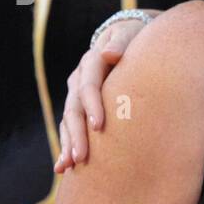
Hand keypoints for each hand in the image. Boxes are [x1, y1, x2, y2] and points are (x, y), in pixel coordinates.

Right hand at [54, 13, 158, 170]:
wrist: (133, 39)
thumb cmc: (139, 38)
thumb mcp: (132, 35)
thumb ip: (122, 42)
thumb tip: (109, 54)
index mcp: (92, 61)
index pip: (89, 85)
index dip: (92, 106)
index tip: (99, 126)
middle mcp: (80, 78)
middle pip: (74, 108)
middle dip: (77, 134)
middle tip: (82, 157)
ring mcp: (77, 93)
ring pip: (68, 121)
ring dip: (68, 144)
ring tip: (69, 167)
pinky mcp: (80, 106)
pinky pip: (70, 128)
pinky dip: (67, 146)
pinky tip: (64, 169)